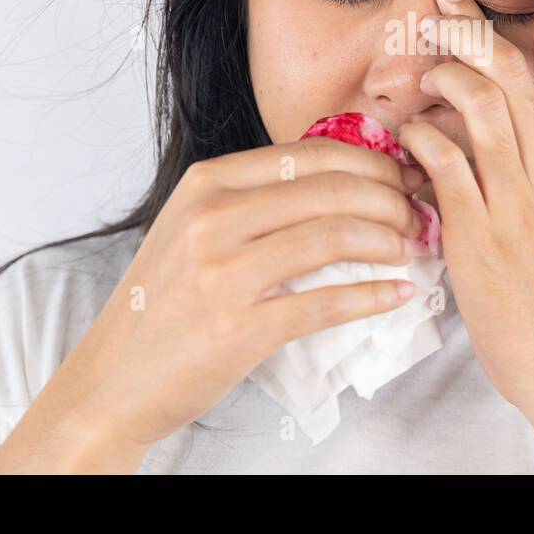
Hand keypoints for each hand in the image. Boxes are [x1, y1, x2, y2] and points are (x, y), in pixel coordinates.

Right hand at [0, 137, 425, 471]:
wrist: (113, 380)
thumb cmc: (163, 303)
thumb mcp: (195, 227)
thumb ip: (255, 198)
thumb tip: (342, 178)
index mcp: (207, 183)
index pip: (313, 154)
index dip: (374, 163)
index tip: (405, 178)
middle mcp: (213, 218)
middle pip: (333, 190)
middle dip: (392, 199)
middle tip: (420, 215)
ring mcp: (223, 273)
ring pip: (335, 237)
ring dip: (390, 242)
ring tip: (414, 249)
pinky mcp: (239, 328)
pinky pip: (326, 302)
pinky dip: (373, 296)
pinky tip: (397, 294)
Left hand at [397, 0, 533, 416]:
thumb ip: (525, 174)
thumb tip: (469, 138)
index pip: (525, 76)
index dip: (484, 31)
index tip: (453, 1)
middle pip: (505, 71)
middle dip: (464, 27)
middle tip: (431, 6)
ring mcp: (518, 195)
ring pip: (479, 101)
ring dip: (438, 78)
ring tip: (413, 84)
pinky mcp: (484, 229)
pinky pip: (445, 159)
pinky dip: (417, 138)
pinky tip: (403, 142)